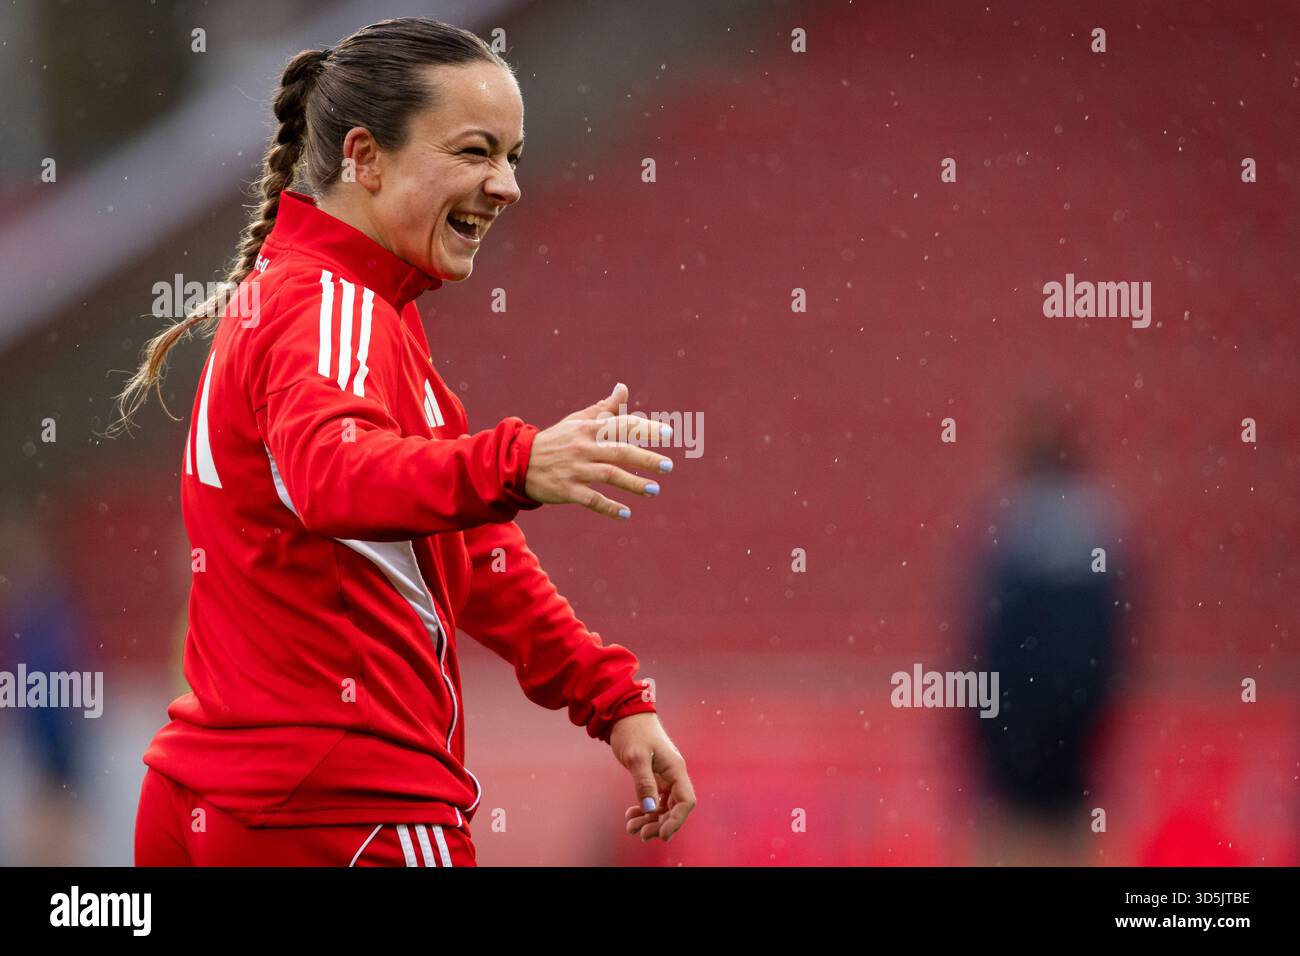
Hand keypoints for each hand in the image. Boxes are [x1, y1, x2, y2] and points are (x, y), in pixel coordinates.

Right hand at [524, 383, 673, 520]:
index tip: (669, 434)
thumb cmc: (556, 440)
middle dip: (646, 459)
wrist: (519, 463)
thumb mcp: (578, 421)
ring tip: (654, 490)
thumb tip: (624, 389)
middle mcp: (583, 447)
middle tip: (668, 466)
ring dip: (633, 484)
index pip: (622, 426)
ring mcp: (575, 469)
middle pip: (619, 451)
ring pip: (609, 476)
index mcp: (588, 428)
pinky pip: (591, 500)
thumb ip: (604, 409)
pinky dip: (609, 507)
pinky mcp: (567, 490)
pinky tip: (626, 514)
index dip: (646, 429)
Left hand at [610, 712, 695, 842]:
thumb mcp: (636, 757)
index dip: (676, 820)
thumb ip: (644, 783)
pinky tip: (631, 814)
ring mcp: (664, 775)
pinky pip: (654, 798)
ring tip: (631, 827)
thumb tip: (651, 808)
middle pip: (675, 807)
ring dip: (650, 819)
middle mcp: (673, 774)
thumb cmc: (632, 731)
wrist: (624, 713)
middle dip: (659, 823)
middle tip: (640, 834)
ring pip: (663, 805)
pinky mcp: (654, 775)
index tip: (661, 834)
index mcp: (675, 768)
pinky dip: (644, 809)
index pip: (686, 801)